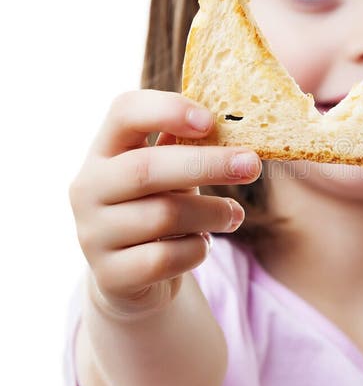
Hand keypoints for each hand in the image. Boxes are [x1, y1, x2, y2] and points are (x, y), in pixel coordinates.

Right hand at [69, 89, 260, 316]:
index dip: (167, 110)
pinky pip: (165, 258)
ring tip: (234, 214)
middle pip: (146, 168)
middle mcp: (88, 188)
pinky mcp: (111, 274)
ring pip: (164, 216)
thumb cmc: (158, 207)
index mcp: (104, 150)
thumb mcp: (169, 173)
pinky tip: (203, 244)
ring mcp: (93, 233)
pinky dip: (197, 249)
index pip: (123, 112)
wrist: (132, 275)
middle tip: (251, 165)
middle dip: (207, 164)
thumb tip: (236, 131)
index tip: (209, 121)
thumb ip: (188, 148)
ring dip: (212, 213)